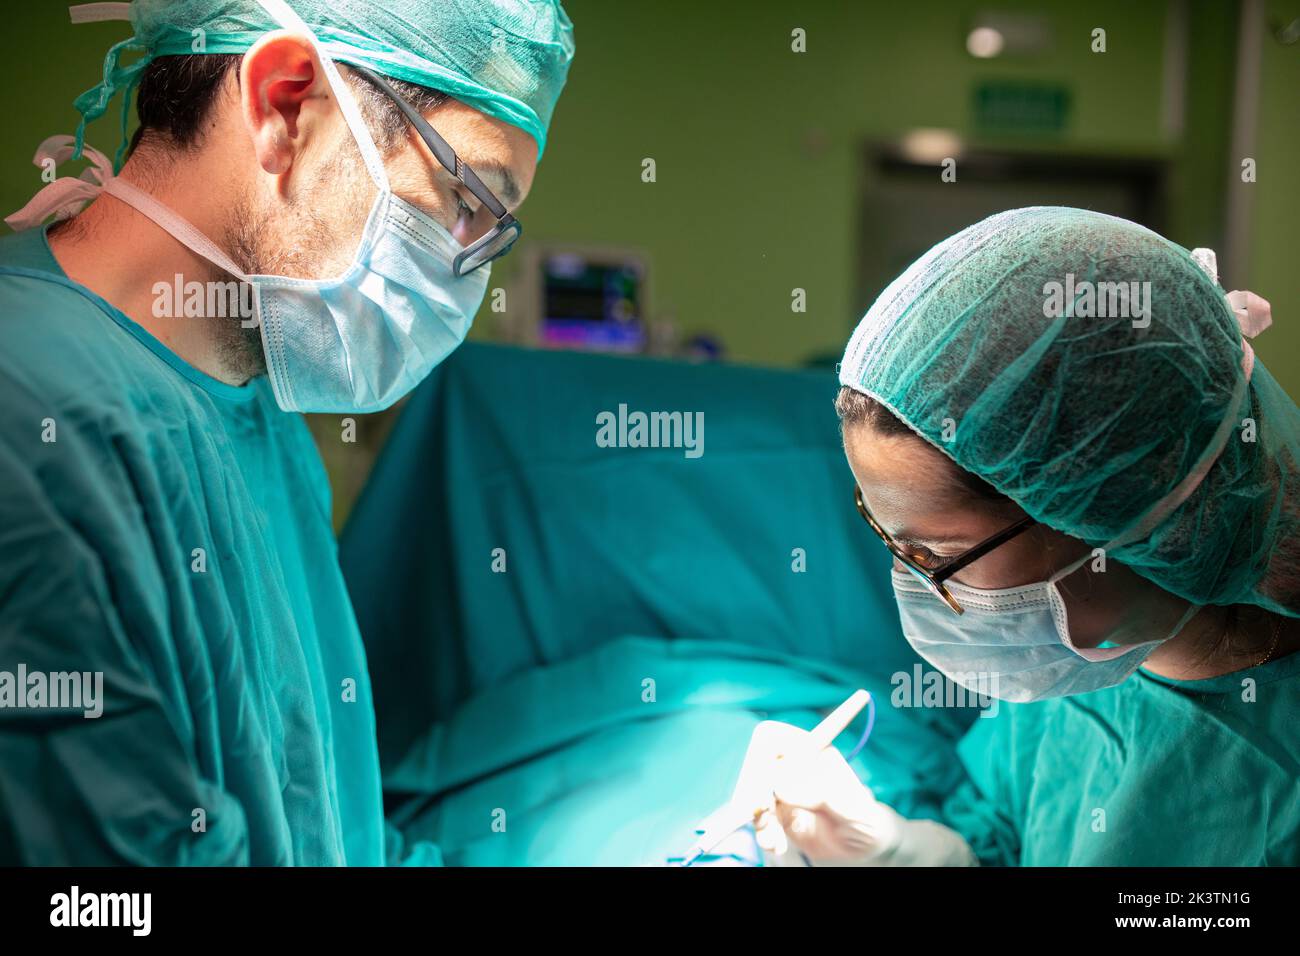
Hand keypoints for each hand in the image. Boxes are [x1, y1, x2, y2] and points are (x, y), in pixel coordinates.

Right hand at [748, 722, 900, 865]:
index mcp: (811, 751)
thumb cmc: (865, 818)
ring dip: (759, 819)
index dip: (761, 754)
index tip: (763, 781)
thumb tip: (781, 786)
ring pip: (754, 796)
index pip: (774, 737)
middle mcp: (792, 767)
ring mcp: (783, 791)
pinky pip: (759, 819)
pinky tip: (777, 845)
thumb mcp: (850, 806)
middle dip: (754, 792)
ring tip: (773, 840)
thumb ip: (819, 793)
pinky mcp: (779, 814)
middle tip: (763, 814)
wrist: (864, 846)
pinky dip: (763, 833)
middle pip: (756, 767)